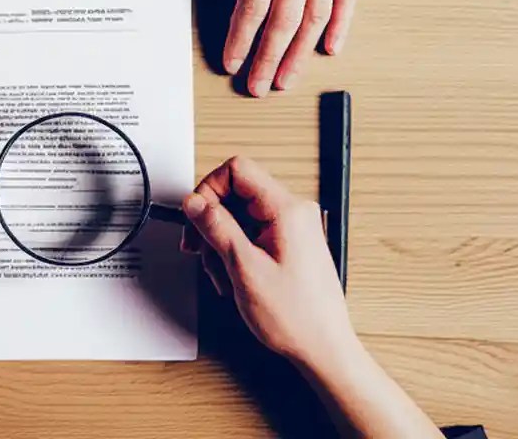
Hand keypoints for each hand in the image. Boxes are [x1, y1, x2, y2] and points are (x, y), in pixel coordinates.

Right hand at [181, 156, 354, 369]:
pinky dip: (235, 252)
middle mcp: (294, 212)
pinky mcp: (289, 243)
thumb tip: (194, 202)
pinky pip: (251, 234)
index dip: (209, 189)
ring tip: (223, 274)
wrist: (323, 347)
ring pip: (239, 216)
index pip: (237, 170)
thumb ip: (217, 228)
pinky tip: (234, 277)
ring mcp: (292, 228)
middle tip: (200, 250)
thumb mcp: (244, 268)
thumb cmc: (296, 317)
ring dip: (221, 243)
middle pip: (236, 193)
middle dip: (212, 223)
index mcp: (288, 210)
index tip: (195, 216)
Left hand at [192, 0, 362, 95]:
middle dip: (267, 58)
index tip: (230, 63)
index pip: (251, 6)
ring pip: (316, 16)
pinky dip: (340, 24)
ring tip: (286, 79)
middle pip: (284, 21)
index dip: (240, 39)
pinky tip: (330, 47)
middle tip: (256, 87)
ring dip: (300, 52)